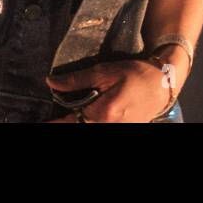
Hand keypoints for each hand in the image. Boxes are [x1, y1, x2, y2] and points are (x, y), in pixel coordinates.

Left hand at [45, 59, 176, 122]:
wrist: (160, 84)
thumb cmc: (134, 74)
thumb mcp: (103, 72)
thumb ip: (76, 80)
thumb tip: (51, 83)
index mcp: (102, 114)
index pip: (68, 122)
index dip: (53, 123)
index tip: (42, 122)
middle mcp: (109, 127)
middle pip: (79, 126)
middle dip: (66, 120)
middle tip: (54, 117)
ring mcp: (117, 131)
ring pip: (90, 127)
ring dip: (80, 120)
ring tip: (71, 112)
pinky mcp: (124, 130)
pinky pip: (101, 127)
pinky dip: (92, 121)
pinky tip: (88, 114)